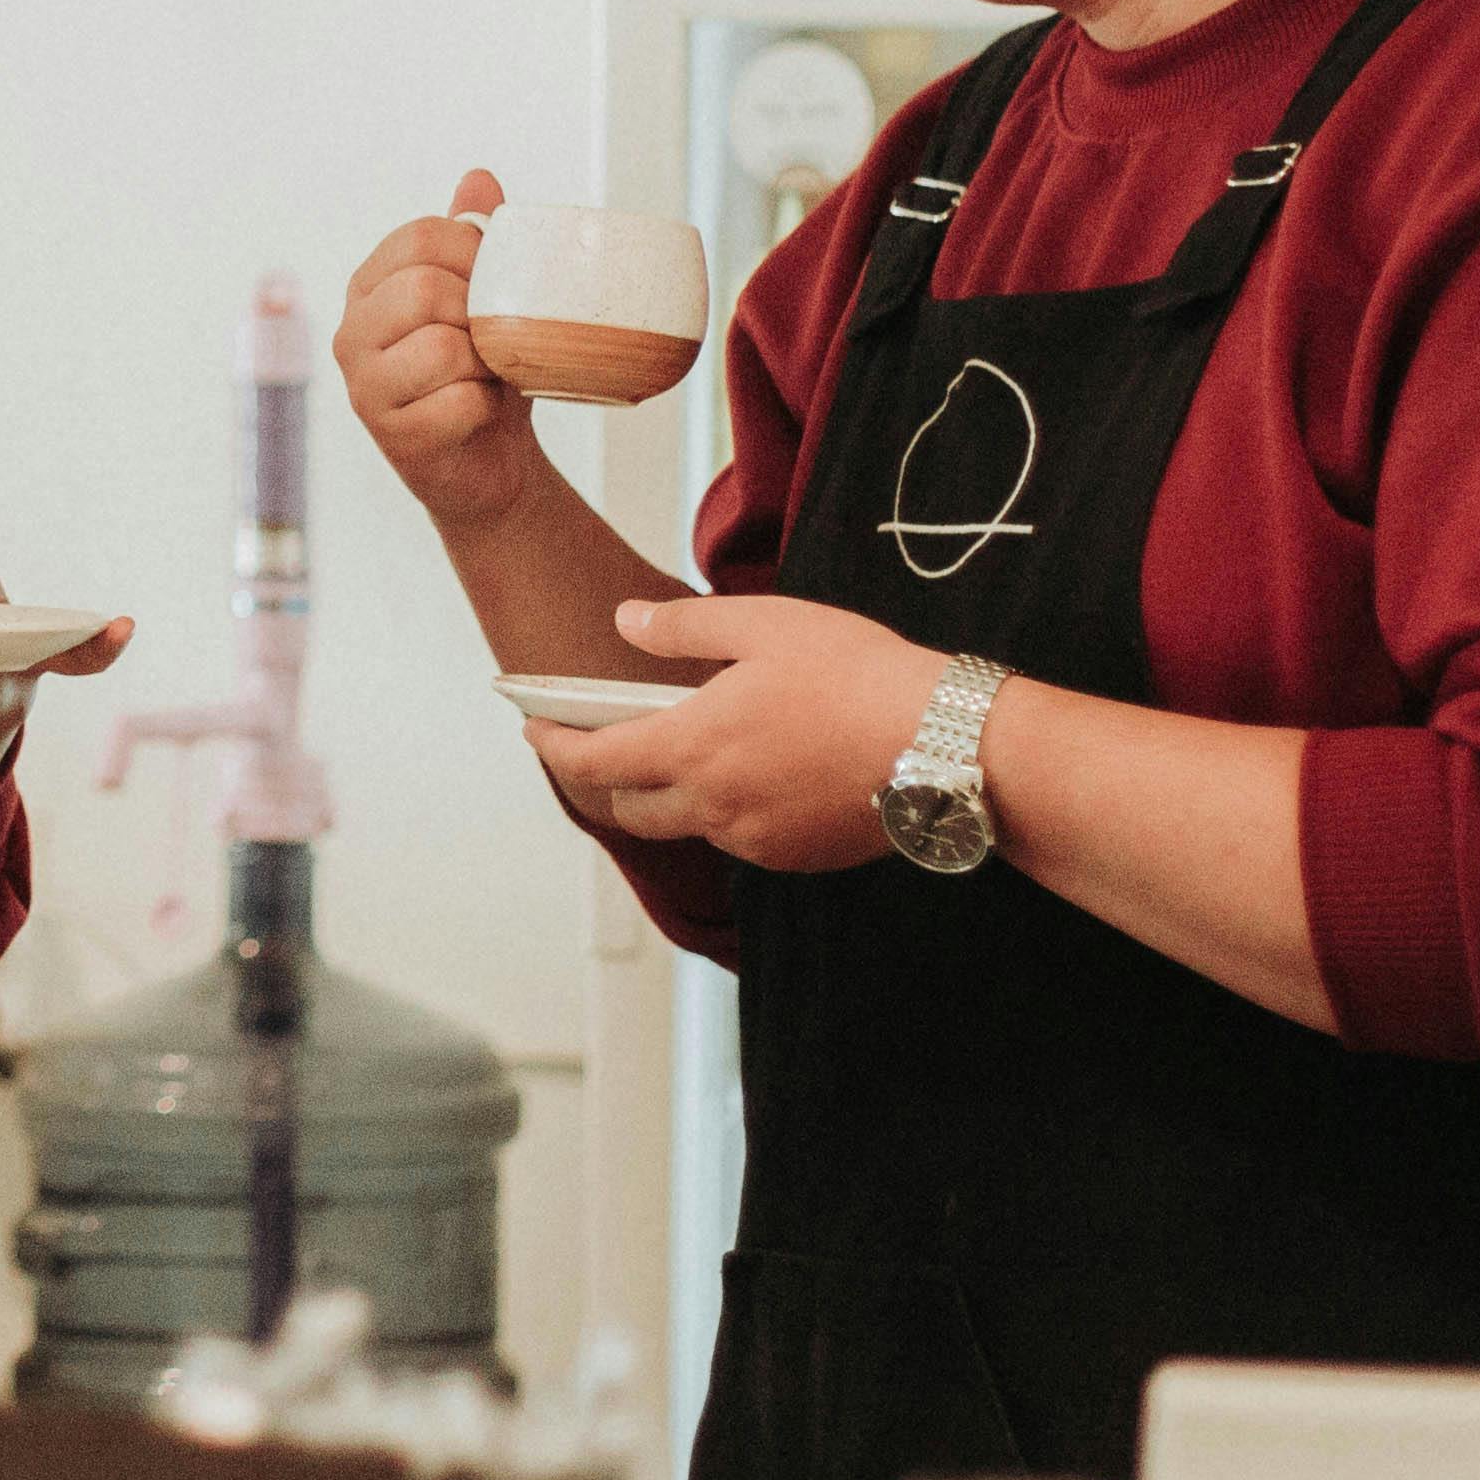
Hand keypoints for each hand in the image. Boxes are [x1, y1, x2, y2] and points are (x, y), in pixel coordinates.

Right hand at [336, 170, 543, 535]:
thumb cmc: (481, 371)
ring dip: (485, 364)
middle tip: (493, 335)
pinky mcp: (392, 437)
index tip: (497, 280)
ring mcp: (364, 387)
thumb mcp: (482, 297)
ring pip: (441, 348)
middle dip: (478, 311)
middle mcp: (352, 333)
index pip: (418, 237)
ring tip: (485, 375)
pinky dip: (485, 408)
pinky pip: (457, 404)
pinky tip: (477, 412)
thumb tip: (479, 177)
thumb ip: (474, 240)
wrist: (488, 459)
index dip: (474, 251)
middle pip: (423, 288)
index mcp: (369, 286)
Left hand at [513, 592, 948, 873]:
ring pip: (687, 823)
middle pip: (630, 807)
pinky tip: (758, 769)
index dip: (554, 746)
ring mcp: (755, 840)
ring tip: (696, 745)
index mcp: (693, 747)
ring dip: (672, 793)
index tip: (533, 729)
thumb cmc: (858, 676)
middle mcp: (714, 806)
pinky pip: (739, 837)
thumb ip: (682, 629)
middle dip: (606, 777)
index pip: (594, 761)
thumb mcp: (763, 626)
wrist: (946, 744)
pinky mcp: (795, 856)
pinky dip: (727, 808)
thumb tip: (625, 623)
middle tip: (607, 740)